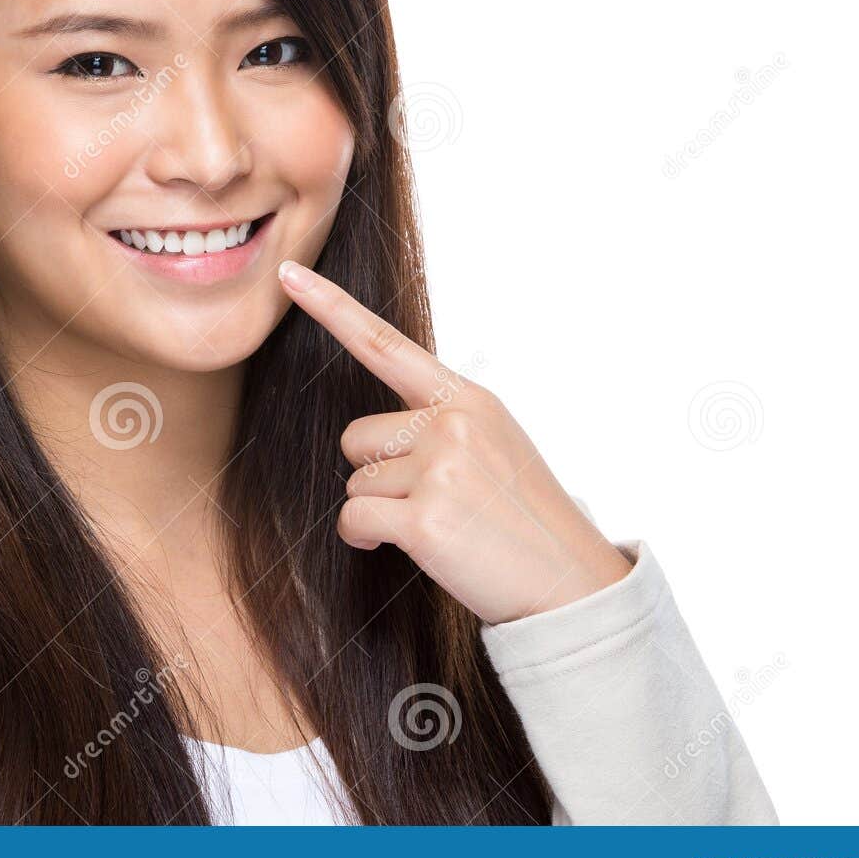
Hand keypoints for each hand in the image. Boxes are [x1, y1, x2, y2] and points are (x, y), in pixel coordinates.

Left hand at [277, 260, 632, 625]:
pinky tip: (406, 548)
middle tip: (432, 502)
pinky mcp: (424, 520)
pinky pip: (354, 520)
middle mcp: (451, 423)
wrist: (571, 582)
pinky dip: (363, 540)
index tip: (288, 275)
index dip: (330, 307)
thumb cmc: (526, 520)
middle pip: (355, 436)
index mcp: (467, 399)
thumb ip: (442, 422)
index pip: (385, 343)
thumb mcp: (497, 445)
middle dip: (376, 473)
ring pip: (356, 484)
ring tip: (439, 527)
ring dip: (379, 513)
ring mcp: (439, 469)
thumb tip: (378, 433)